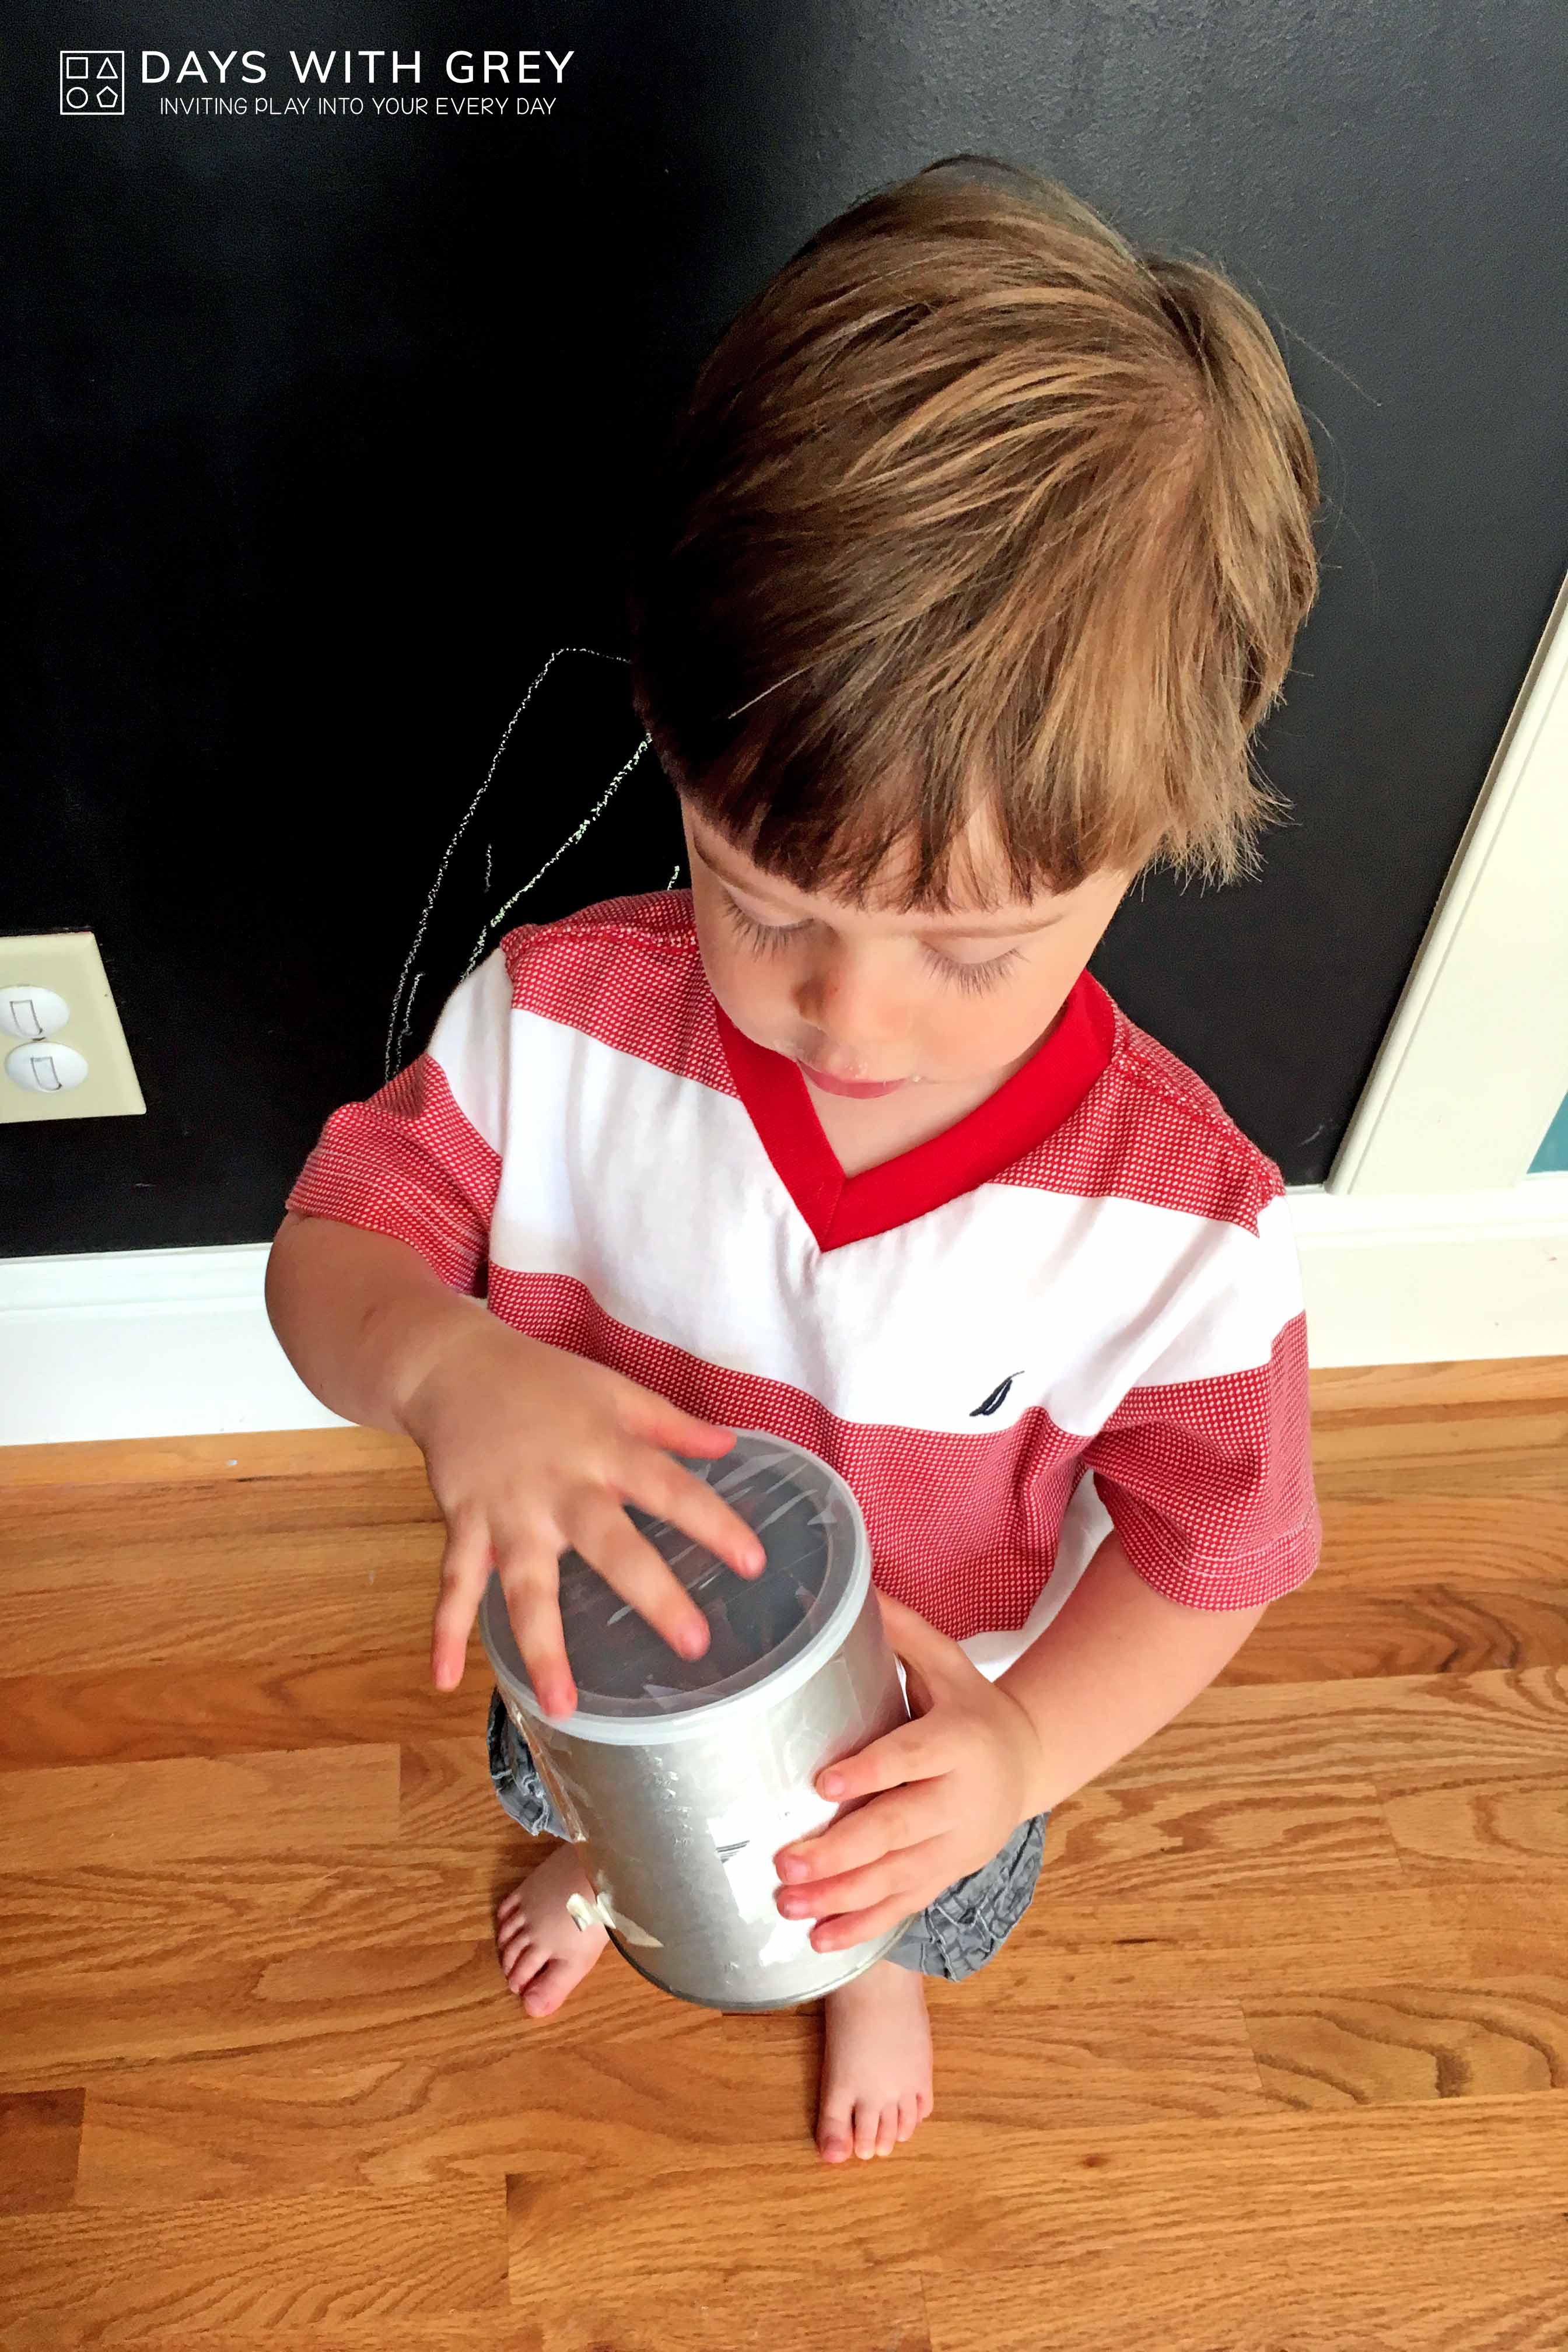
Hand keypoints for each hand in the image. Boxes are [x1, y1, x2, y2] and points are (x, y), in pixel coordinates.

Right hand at [398, 1317, 764, 1712]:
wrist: (452, 1365)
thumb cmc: (543, 1381)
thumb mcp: (614, 1390)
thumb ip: (670, 1425)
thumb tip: (730, 1447)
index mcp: (605, 1449)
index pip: (670, 1488)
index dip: (713, 1523)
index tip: (753, 1563)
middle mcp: (560, 1486)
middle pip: (609, 1545)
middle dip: (651, 1594)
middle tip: (693, 1644)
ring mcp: (508, 1510)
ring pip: (527, 1584)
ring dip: (542, 1645)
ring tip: (562, 1705)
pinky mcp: (464, 1523)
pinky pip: (456, 1583)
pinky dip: (445, 1630)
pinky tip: (443, 1680)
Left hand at [772, 1591, 1045, 1952]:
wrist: (1028, 1760)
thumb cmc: (969, 1704)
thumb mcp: (947, 1660)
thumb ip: (900, 1629)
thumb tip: (853, 1582)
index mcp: (957, 1741)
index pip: (909, 1758)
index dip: (870, 1772)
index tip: (822, 1782)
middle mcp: (959, 1799)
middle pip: (897, 1829)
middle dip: (840, 1851)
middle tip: (785, 1863)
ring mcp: (954, 1846)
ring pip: (896, 1877)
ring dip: (839, 1896)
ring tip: (786, 1904)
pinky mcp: (945, 1874)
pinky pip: (904, 1905)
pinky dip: (864, 1926)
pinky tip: (820, 1941)